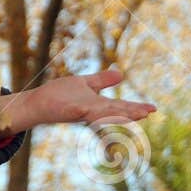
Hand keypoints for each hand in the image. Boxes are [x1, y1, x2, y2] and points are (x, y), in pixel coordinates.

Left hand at [6, 67, 155, 131]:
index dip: (136, 107)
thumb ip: (102, 80)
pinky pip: (78, 111)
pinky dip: (85, 112)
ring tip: (133, 116)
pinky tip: (93, 111)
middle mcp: (91, 110)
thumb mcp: (85, 83)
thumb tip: (121, 74)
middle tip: (148, 113)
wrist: (37, 102)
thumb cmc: (59, 94)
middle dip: (131, 112)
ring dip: (115, 115)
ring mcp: (79, 111)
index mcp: (96, 104)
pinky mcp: (66, 110)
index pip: (120, 105)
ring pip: (100, 114)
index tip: (153, 109)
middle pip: (114, 111)